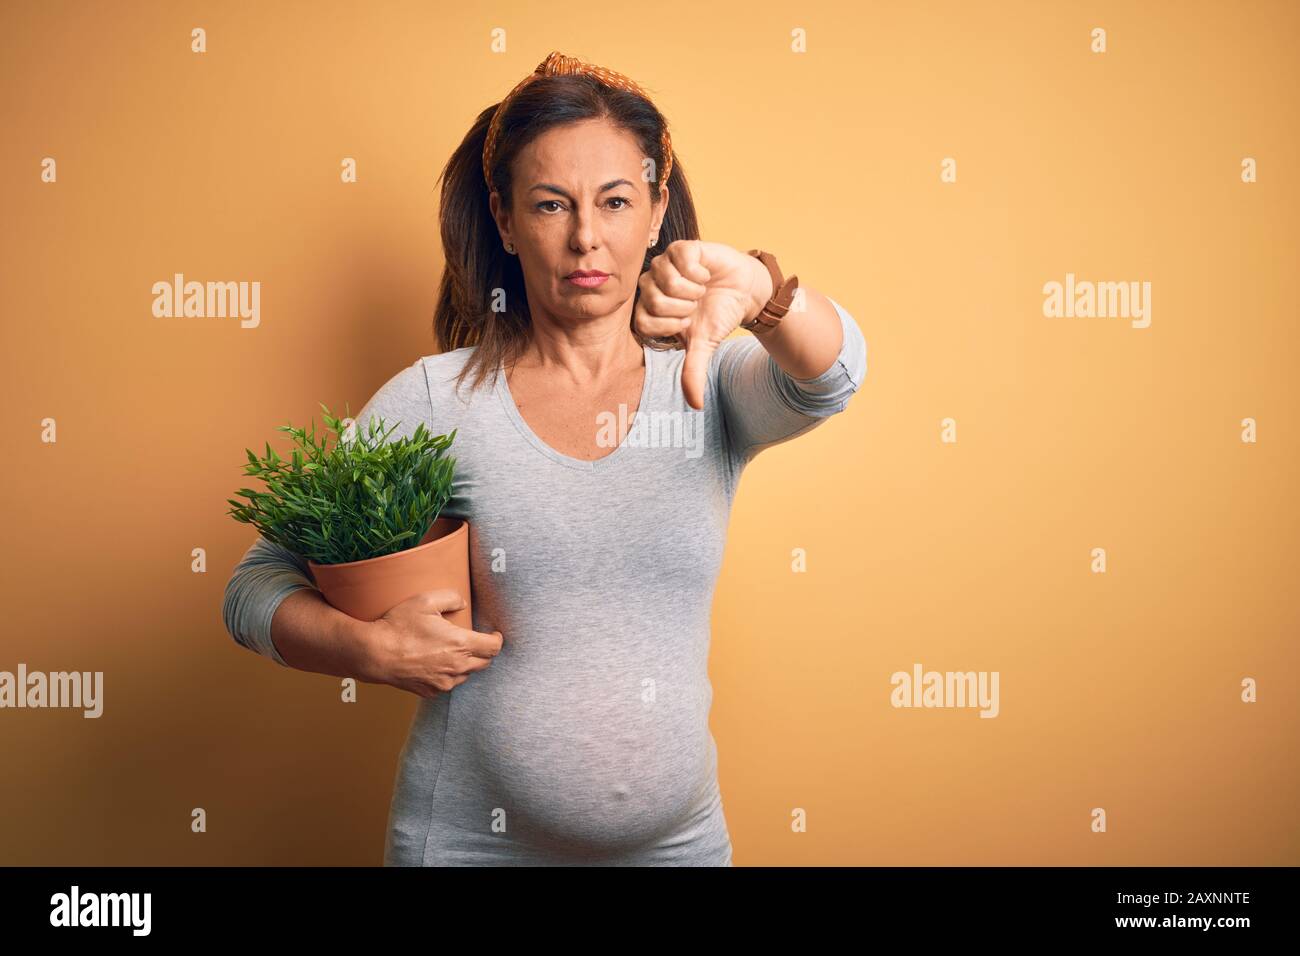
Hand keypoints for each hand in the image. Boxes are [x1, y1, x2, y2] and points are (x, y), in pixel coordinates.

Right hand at [362, 589, 502, 698]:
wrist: (374, 653)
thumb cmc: (398, 626)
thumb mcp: (425, 601)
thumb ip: (451, 597)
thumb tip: (463, 604)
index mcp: (459, 644)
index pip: (493, 648)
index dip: (497, 639)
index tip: (495, 634)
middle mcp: (456, 667)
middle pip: (485, 663)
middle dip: (484, 651)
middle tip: (475, 640)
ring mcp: (444, 682)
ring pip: (467, 674)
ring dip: (465, 663)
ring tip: (451, 650)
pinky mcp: (431, 692)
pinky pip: (448, 683)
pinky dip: (448, 674)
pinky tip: (435, 662)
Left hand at [633, 239, 771, 409]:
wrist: (743, 291)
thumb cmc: (718, 315)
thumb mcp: (705, 346)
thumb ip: (693, 372)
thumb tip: (695, 406)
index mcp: (649, 310)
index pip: (643, 322)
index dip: (670, 325)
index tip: (687, 322)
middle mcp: (651, 286)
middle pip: (653, 301)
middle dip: (684, 308)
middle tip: (696, 305)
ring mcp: (664, 265)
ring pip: (664, 279)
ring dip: (692, 290)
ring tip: (701, 290)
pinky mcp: (681, 248)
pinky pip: (680, 260)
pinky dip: (698, 273)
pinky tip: (705, 275)